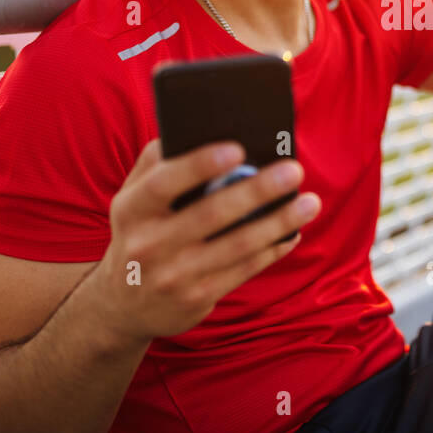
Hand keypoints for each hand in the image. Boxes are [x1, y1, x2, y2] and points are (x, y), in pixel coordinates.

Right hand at [89, 138, 320, 343]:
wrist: (122, 303)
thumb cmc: (139, 230)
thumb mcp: (132, 198)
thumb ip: (156, 162)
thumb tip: (200, 129)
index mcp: (131, 209)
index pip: (164, 183)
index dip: (200, 164)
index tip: (238, 148)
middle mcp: (148, 244)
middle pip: (211, 214)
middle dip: (257, 190)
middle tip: (294, 170)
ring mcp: (173, 275)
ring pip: (237, 246)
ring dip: (278, 222)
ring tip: (310, 202)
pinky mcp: (196, 298)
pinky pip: (244, 270)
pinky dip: (273, 249)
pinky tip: (293, 231)